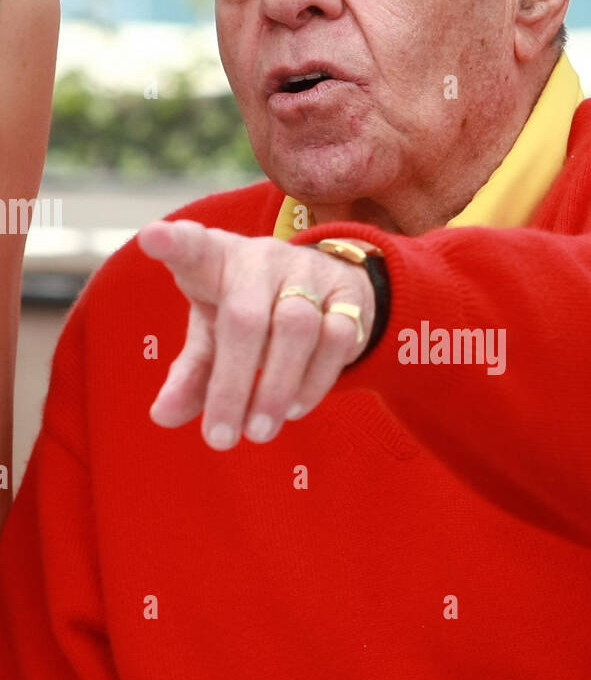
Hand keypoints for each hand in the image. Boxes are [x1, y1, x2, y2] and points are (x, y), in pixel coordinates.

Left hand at [137, 219, 374, 448]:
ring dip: (276, 389)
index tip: (151, 239)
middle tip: (221, 439)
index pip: (192, 246)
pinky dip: (315, 381)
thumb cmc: (252, 312)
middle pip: (246, 318)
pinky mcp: (349, 294)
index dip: (173, 242)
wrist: (327, 289)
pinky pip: (337, 338)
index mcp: (216, 259)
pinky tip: (295, 408)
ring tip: (259, 432)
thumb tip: (163, 417)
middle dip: (232, 385)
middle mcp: (262, 258)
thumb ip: (191, 375)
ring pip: (297, 328)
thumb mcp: (214, 336)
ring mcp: (309, 272)